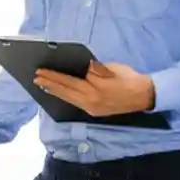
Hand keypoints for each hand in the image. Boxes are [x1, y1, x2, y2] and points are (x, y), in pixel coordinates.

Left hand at [33, 61, 155, 116]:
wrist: (144, 96)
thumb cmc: (128, 78)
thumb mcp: (111, 68)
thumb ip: (94, 69)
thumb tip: (78, 67)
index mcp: (96, 88)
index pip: (69, 81)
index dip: (53, 76)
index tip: (41, 71)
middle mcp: (92, 101)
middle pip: (66, 91)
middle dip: (49, 84)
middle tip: (36, 78)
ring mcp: (92, 108)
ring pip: (68, 99)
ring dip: (54, 91)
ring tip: (42, 85)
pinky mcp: (94, 112)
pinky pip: (75, 103)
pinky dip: (65, 97)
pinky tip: (57, 92)